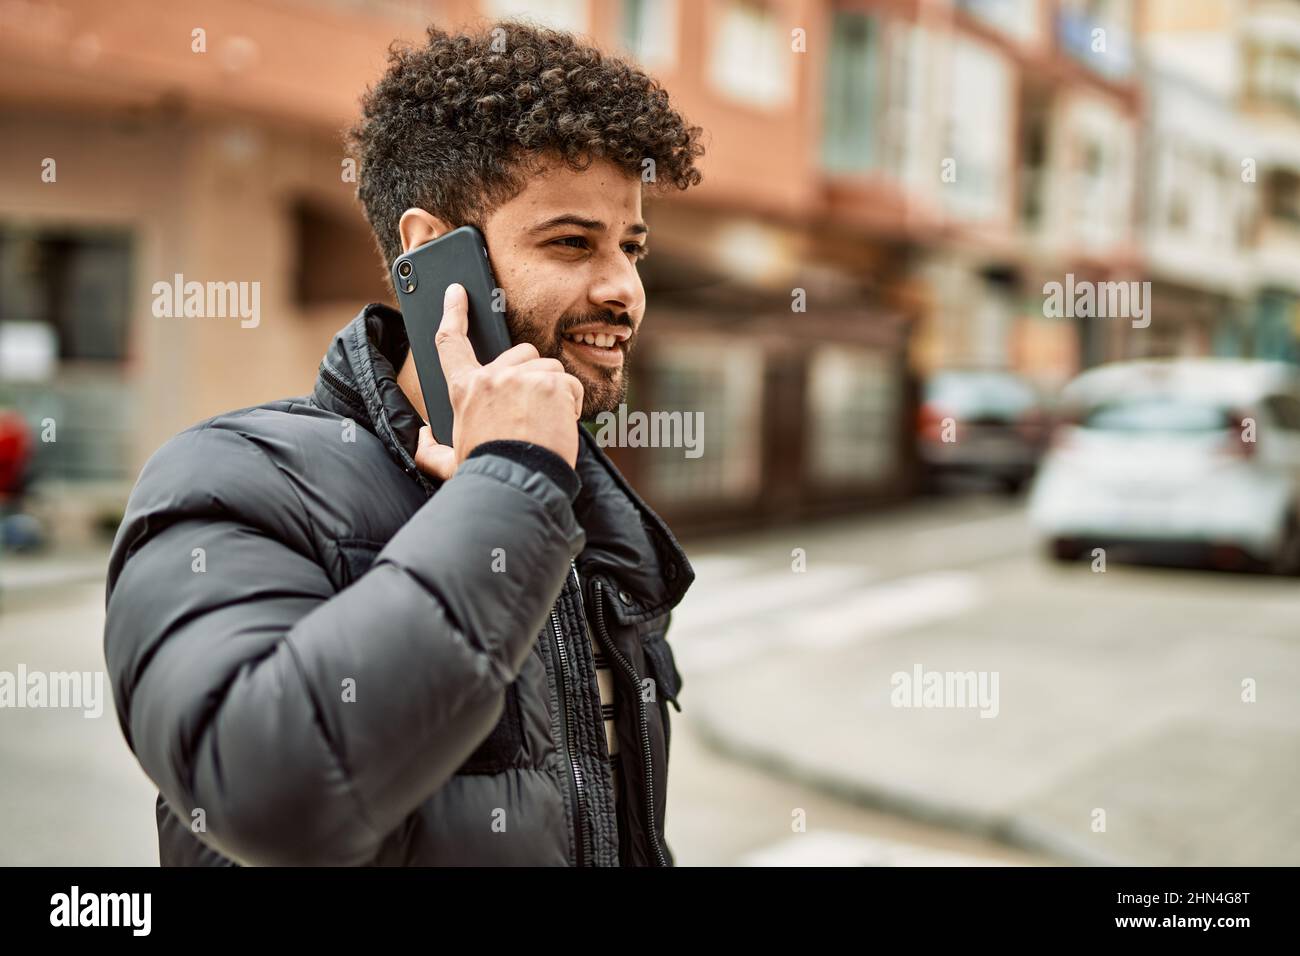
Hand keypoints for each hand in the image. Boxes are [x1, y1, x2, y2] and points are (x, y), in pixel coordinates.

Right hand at [413, 283, 582, 480]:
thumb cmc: (486, 474)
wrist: (519, 485)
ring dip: (553, 392)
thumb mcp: (449, 465)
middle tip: (532, 412)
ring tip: (546, 424)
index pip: (451, 342)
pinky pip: (570, 384)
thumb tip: (423, 436)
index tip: (457, 292)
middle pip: (520, 353)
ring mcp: (523, 378)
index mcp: (464, 390)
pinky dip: (571, 403)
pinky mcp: (551, 384)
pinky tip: (561, 425)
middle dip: (531, 376)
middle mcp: (492, 377)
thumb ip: (430, 451)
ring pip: (549, 368)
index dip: (453, 313)